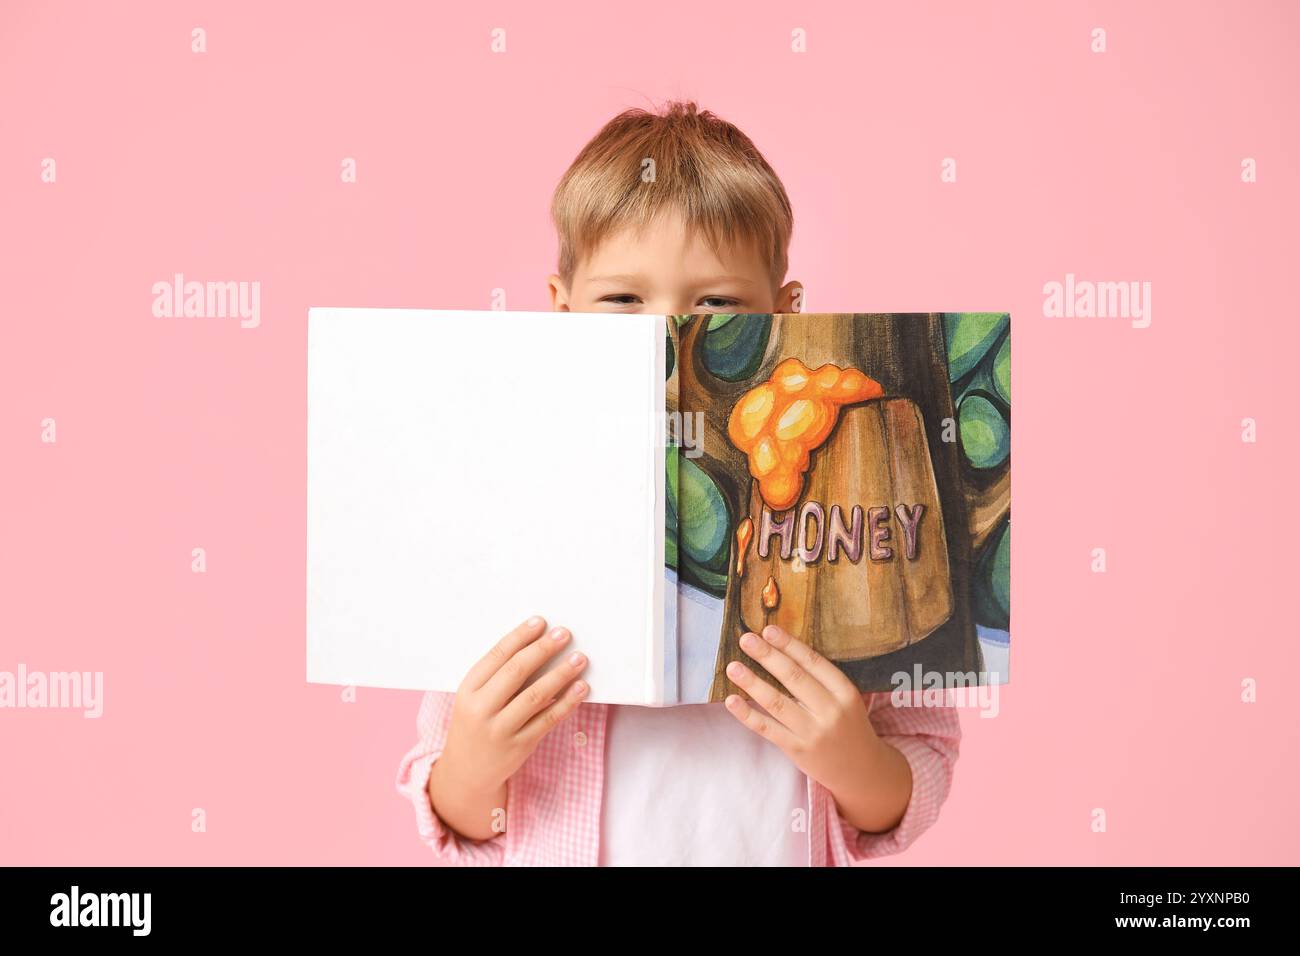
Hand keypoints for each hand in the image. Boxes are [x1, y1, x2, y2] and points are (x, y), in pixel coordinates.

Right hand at [429, 616, 588, 839]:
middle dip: (543, 650)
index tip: (541, 622)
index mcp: (468, 690)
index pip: (497, 656)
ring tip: (579, 658)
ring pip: (535, 696)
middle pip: (516, 672)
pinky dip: (567, 702)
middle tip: (564, 634)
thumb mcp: (474, 698)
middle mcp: (481, 709)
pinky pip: (548, 720)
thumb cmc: (475, 724)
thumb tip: (536, 645)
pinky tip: (580, 688)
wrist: (466, 772)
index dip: (520, 636)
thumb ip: (497, 676)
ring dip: (561, 674)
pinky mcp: (520, 746)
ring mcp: (500, 730)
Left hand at [723, 624, 911, 832]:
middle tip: (746, 639)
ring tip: (733, 667)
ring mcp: (813, 732)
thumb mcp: (845, 700)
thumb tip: (780, 650)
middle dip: (768, 656)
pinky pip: (768, 729)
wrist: (862, 770)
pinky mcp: (798, 750)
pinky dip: (748, 715)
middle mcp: (831, 711)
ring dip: (752, 683)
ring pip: (777, 703)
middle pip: (794, 678)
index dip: (789, 645)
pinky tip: (732, 701)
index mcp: (845, 692)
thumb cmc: (848, 726)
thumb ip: (820, 680)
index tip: (769, 630)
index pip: (813, 662)